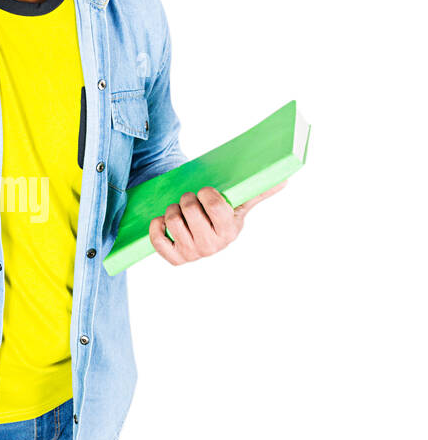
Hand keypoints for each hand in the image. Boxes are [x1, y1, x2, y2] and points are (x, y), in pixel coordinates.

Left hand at [148, 182, 286, 265]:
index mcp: (230, 231)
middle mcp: (212, 246)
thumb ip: (257, 191)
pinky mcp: (175, 259)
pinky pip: (158, 241)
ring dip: (172, 209)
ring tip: (178, 210)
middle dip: (187, 198)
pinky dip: (156, 227)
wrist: (199, 230)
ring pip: (173, 221)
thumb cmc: (218, 213)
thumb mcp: (237, 203)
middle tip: (190, 199)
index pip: (215, 205)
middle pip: (190, 211)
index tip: (204, 190)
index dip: (206, 193)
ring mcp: (192, 254)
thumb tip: (283, 180)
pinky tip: (162, 220)